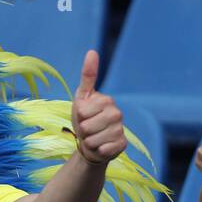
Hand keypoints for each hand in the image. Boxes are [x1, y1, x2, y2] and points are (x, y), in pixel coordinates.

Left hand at [71, 50, 125, 164]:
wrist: (90, 144)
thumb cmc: (85, 119)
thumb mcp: (81, 97)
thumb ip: (87, 76)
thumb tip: (92, 51)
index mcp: (107, 100)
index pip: (82, 111)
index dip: (78, 116)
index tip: (83, 116)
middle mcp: (117, 113)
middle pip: (87, 126)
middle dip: (82, 131)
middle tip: (87, 130)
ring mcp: (121, 129)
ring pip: (94, 139)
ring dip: (89, 142)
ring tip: (93, 138)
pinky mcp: (122, 144)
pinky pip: (104, 149)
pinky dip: (98, 150)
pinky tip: (101, 147)